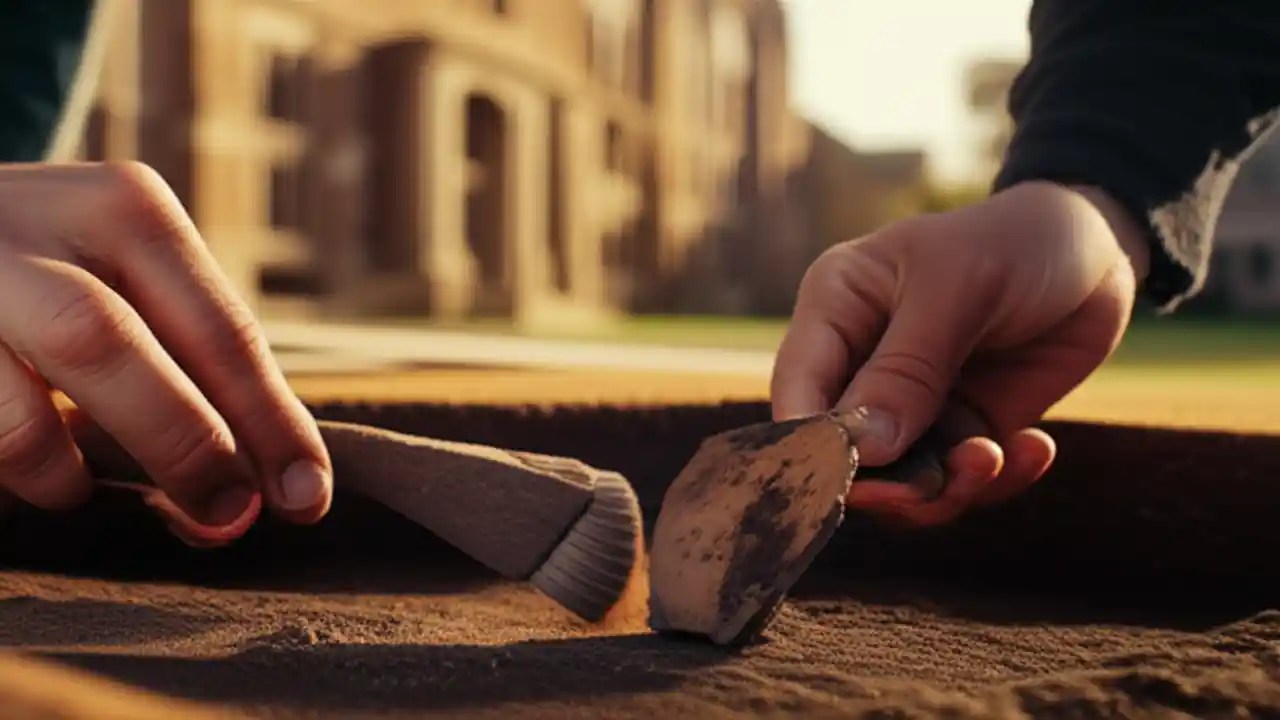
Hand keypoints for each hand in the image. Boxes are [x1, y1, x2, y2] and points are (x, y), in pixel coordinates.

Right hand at [0, 162, 331, 543]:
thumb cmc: (54, 281)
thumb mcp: (129, 291)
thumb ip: (190, 379)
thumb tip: (238, 506)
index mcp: (126, 209)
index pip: (218, 328)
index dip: (270, 423)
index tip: (307, 498)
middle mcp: (33, 223)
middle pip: (108, 345)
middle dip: (178, 445)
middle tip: (225, 517)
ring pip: (13, 408)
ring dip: (60, 474)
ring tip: (72, 489)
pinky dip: (3, 479)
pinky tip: (12, 479)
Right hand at [771, 181, 1149, 526]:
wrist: (1099, 248)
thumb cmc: (1013, 242)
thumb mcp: (958, 290)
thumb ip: (907, 370)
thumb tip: (865, 448)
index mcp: (836, 307)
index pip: (799, 388)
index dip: (812, 442)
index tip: (852, 479)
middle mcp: (862, 360)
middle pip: (844, 449)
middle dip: (888, 480)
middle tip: (937, 485)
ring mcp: (912, 400)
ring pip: (900, 477)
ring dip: (946, 487)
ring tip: (996, 457)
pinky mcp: (964, 426)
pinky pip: (959, 479)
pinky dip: (996, 481)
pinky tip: (1035, 447)